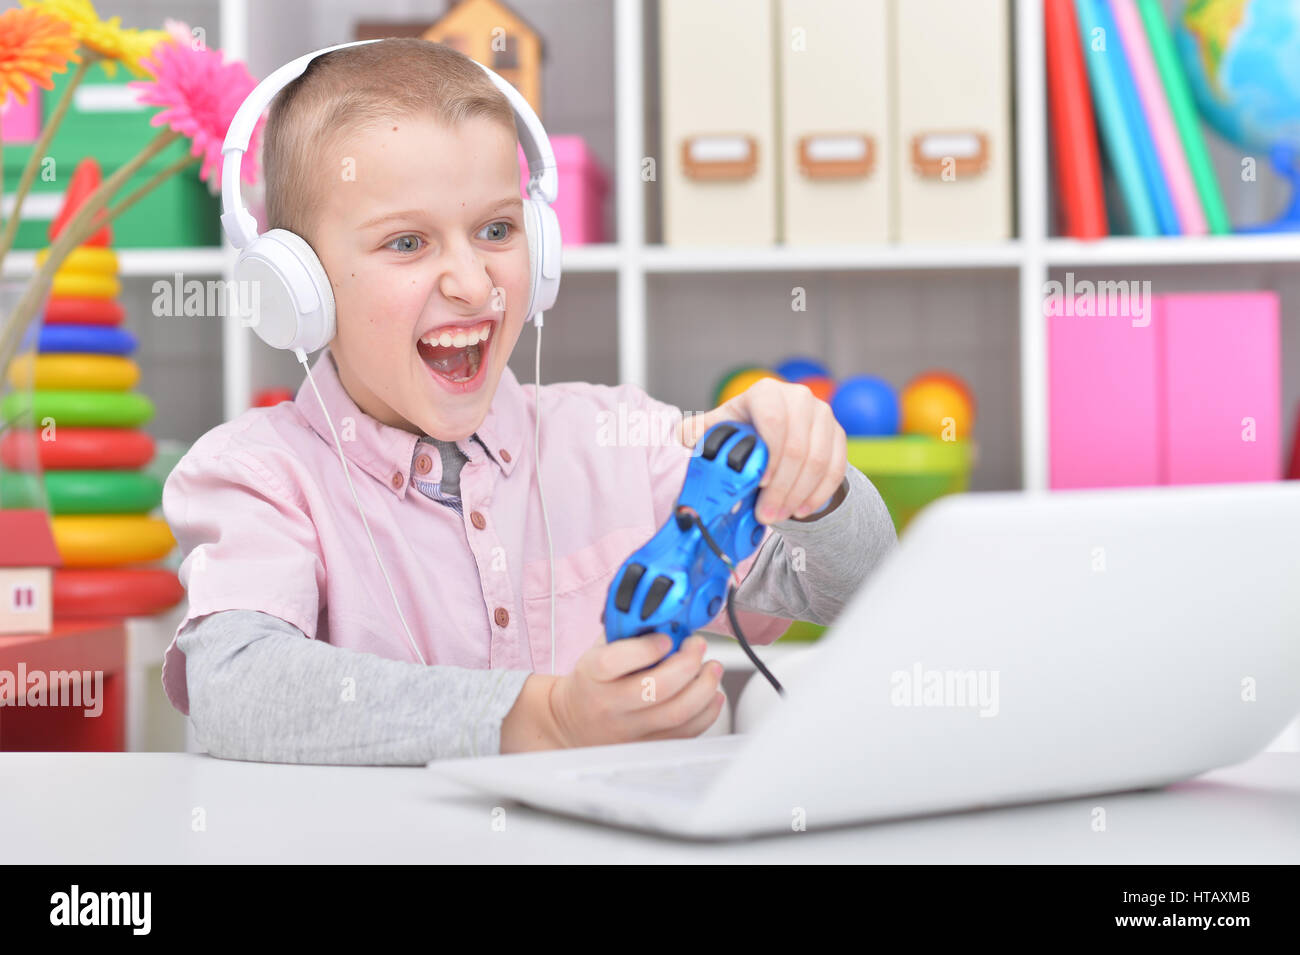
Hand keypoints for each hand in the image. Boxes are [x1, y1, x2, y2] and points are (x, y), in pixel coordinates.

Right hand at [547, 634, 725, 747]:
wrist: (575, 722)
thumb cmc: (593, 680)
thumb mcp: (599, 648)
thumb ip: (627, 630)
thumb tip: (665, 613)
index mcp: (592, 674)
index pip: (613, 662)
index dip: (646, 648)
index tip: (666, 637)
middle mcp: (610, 705)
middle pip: (656, 688)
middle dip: (687, 662)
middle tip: (697, 646)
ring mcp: (630, 730)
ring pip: (677, 713)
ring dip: (704, 686)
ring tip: (711, 667)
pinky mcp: (649, 745)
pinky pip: (686, 733)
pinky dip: (707, 711)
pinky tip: (711, 693)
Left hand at [681, 377, 846, 523]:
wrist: (777, 430)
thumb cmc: (744, 428)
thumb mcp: (720, 426)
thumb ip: (697, 431)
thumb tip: (682, 436)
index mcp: (767, 392)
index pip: (774, 421)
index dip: (770, 455)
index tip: (759, 483)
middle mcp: (799, 398)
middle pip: (798, 447)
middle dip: (782, 487)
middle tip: (767, 514)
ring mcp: (822, 416)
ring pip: (819, 461)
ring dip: (798, 495)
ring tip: (779, 516)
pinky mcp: (837, 435)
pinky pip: (836, 468)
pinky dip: (818, 493)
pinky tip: (801, 510)